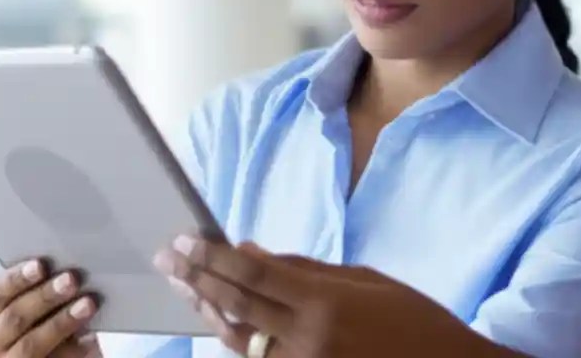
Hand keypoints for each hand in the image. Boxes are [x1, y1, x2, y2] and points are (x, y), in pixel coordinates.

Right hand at [0, 259, 102, 357]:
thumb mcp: (31, 304)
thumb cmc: (40, 323)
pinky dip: (73, 348)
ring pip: (30, 344)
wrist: (56, 354)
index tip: (41, 265)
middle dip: (44, 296)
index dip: (17, 278)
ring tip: (87, 304)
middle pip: (14, 317)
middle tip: (70, 280)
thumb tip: (60, 270)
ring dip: (61, 322)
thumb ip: (36, 289)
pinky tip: (89, 336)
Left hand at [154, 238, 519, 357]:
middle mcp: (307, 339)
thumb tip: (250, 251)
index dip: (212, 256)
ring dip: (209, 311)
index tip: (183, 240)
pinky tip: (220, 319)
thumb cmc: (413, 319)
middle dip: (196, 279)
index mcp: (323, 303)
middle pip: (235, 305)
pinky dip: (237, 338)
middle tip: (167, 259)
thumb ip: (303, 269)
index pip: (252, 273)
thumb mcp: (364, 280)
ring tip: (186, 286)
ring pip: (240, 340)